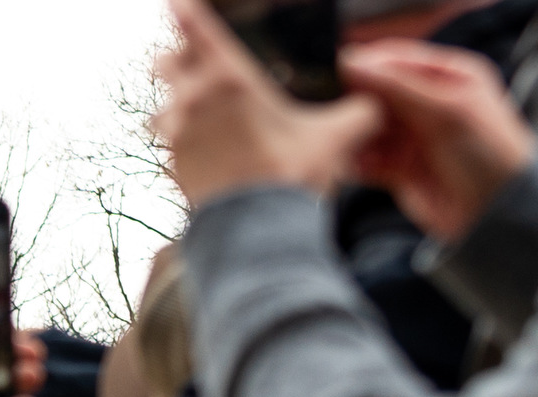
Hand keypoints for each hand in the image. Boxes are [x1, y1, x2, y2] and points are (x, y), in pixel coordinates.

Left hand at [155, 0, 381, 207]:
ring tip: (191, 113)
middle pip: (165, 63)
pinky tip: (198, 151)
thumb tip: (378, 104)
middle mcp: (194, 102)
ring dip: (172, 106)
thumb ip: (359, 113)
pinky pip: (166, 147)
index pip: (197, 30)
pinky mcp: (171, 168)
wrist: (254, 234)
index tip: (178, 1)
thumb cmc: (291, 176)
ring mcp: (177, 136)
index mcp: (229, 79)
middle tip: (189, 62)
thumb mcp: (336, 137)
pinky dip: (178, 145)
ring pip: (159, 107)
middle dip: (174, 59)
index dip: (186, 12)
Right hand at [343, 40, 534, 241]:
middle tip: (338, 115)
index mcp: (450, 76)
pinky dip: (354, 162)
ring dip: (351, 135)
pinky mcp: (399, 168)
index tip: (338, 72)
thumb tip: (354, 64)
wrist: (495, 212)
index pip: (397, 60)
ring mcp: (413, 136)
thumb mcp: (447, 110)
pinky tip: (348, 165)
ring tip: (341, 144)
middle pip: (377, 93)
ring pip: (366, 126)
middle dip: (356, 103)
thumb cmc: (489, 154)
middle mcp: (429, 103)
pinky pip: (365, 159)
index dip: (367, 65)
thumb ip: (400, 87)